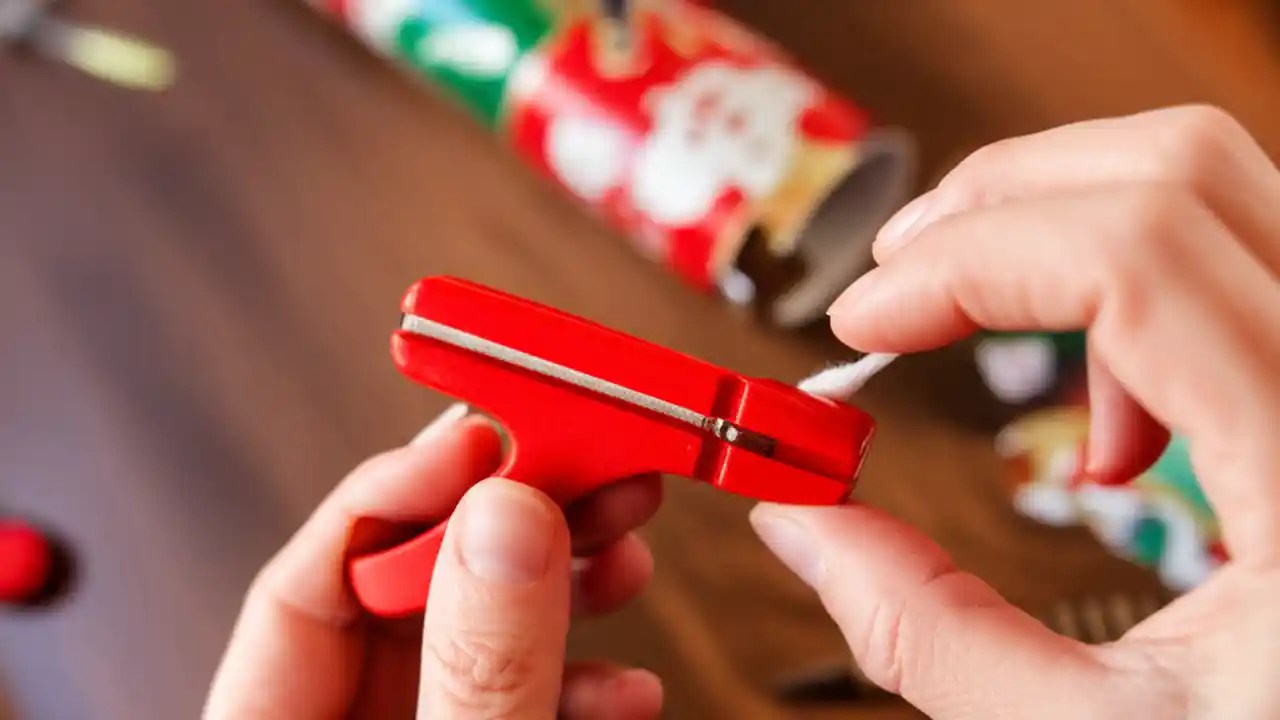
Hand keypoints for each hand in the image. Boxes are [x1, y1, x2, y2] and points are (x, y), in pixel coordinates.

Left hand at [204, 404, 663, 718]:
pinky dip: (581, 676)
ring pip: (478, 630)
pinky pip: (519, 693)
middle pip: (410, 586)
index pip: (308, 576)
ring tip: (626, 550)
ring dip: (565, 584)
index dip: (401, 490)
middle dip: (512, 520)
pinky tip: (626, 680)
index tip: (487, 438)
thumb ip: (476, 668)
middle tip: (588, 462)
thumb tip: (506, 524)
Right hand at [751, 106, 1279, 718]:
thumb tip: (801, 523)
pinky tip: (1120, 426)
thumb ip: (931, 632)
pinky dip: (1135, 292)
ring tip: (1024, 381)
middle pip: (1178, 170)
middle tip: (901, 278)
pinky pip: (1235, 250)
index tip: (865, 319)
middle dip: (1001, 204)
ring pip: (1208, 187)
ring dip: (1066, 242)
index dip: (965, 264)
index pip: (1134, 261)